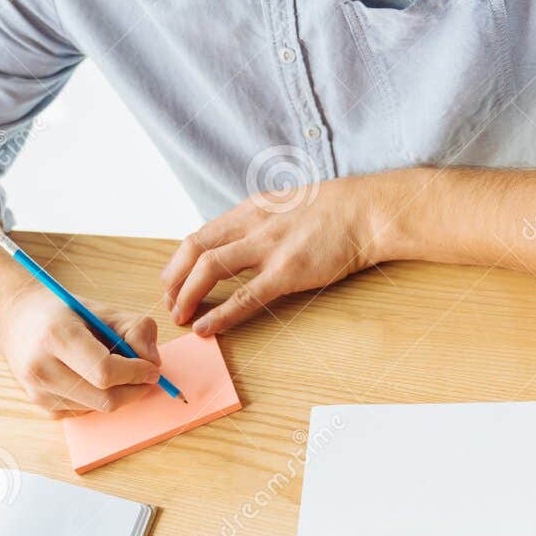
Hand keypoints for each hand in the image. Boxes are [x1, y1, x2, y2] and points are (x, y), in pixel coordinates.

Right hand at [0, 282, 163, 416]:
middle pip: (105, 398)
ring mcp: (38, 391)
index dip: (136, 373)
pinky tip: (91, 379)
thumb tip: (153, 362)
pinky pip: (84, 413)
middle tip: (146, 377)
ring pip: (97, 408)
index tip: (152, 369)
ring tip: (115, 370)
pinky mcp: (40, 406)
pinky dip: (97, 399)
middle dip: (134, 390)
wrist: (17, 320)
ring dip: (117, 394)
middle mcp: (42, 367)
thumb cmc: (63, 314)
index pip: (105, 371)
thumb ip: (135, 328)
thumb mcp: (101, 309)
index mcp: (56, 336)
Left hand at [160, 176, 381, 335]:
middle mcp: (251, 225)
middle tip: (168, 303)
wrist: (367, 211)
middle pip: (194, 249)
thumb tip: (236, 245)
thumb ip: (258, 224)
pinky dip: (220, 314)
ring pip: (209, 268)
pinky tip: (205, 328)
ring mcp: (268, 247)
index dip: (178, 262)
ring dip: (187, 294)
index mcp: (249, 210)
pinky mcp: (287, 271)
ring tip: (180, 316)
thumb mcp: (284, 206)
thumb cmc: (332, 212)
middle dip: (173, 280)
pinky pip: (244, 296)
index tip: (171, 283)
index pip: (199, 235)